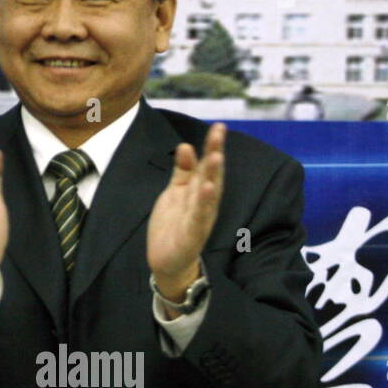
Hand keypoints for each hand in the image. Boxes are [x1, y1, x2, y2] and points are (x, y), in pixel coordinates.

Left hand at [148, 122, 225, 296]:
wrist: (168, 261)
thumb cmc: (174, 225)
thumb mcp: (175, 193)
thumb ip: (183, 172)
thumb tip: (186, 145)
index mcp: (198, 192)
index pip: (206, 166)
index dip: (212, 146)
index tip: (218, 126)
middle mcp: (204, 203)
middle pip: (211, 176)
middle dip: (215, 154)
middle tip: (219, 132)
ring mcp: (199, 219)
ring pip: (209, 196)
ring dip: (213, 176)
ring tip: (217, 156)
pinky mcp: (192, 235)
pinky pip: (198, 218)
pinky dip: (203, 204)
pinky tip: (207, 189)